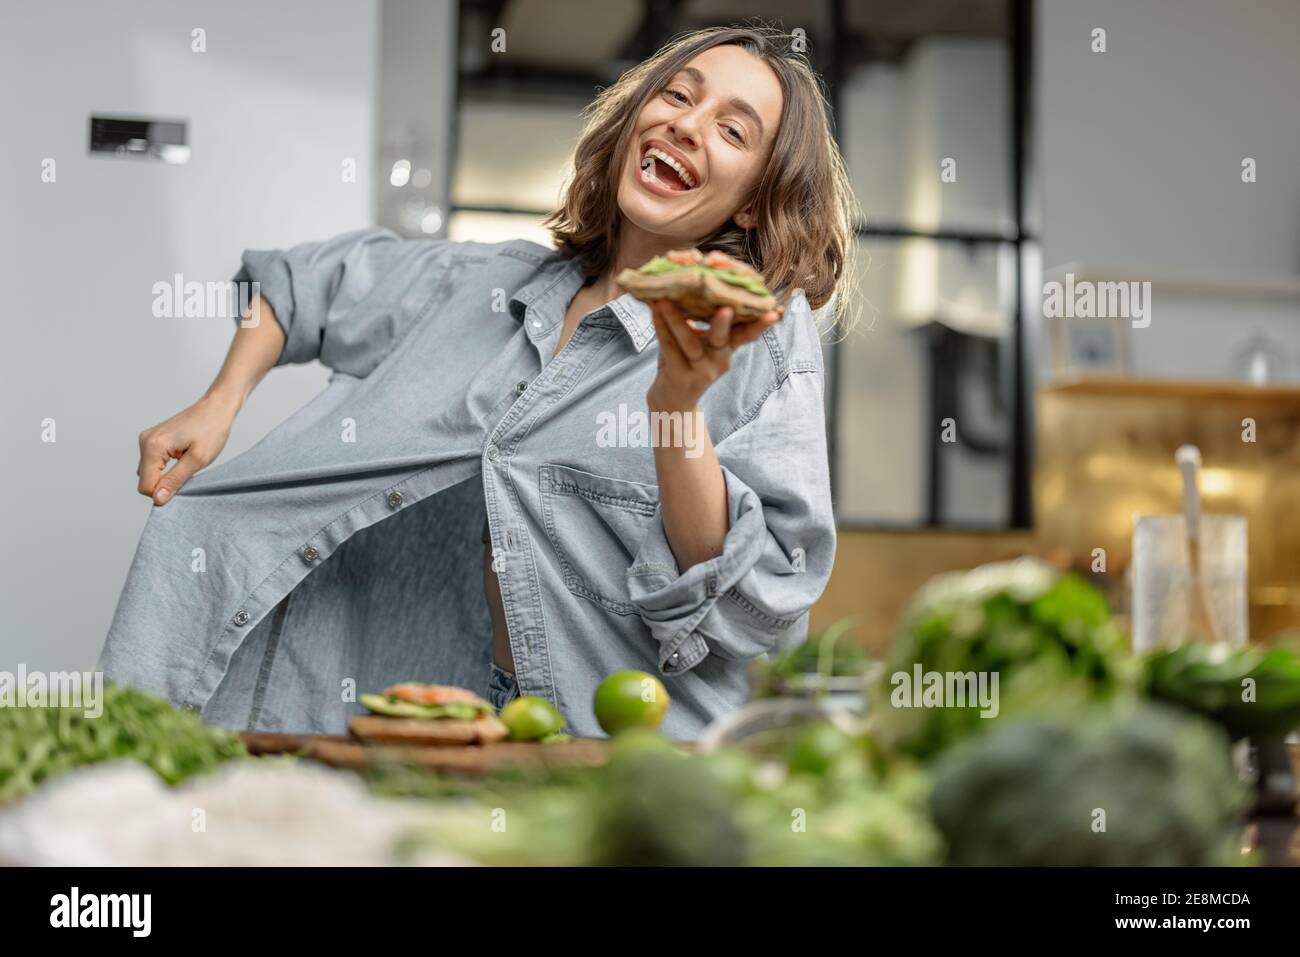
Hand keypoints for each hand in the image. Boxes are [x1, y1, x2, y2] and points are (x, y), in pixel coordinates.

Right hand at [136, 392, 239, 504]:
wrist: (216, 407)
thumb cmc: (211, 430)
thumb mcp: (198, 460)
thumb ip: (175, 480)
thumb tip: (158, 499)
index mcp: (152, 446)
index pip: (146, 486)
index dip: (163, 493)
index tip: (185, 485)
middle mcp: (144, 441)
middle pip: (146, 480)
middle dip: (165, 483)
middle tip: (189, 472)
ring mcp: (147, 439)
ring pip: (150, 472)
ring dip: (166, 475)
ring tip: (187, 463)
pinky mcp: (153, 439)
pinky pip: (154, 462)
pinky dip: (166, 467)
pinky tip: (183, 458)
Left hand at [647, 299, 780, 410]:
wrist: (674, 400)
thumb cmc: (688, 361)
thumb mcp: (703, 340)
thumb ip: (704, 317)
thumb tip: (696, 278)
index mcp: (728, 347)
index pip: (748, 333)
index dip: (760, 324)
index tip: (774, 311)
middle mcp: (719, 360)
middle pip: (724, 338)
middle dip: (724, 323)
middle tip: (726, 308)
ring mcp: (700, 370)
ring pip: (690, 344)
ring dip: (677, 320)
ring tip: (665, 300)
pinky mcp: (680, 376)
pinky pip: (669, 349)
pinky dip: (661, 328)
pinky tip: (654, 310)